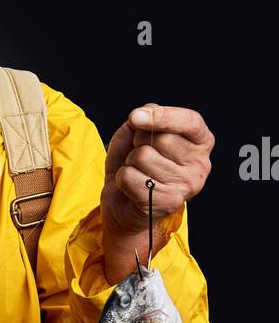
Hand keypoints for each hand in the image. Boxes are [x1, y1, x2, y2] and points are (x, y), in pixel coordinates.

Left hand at [100, 103, 213, 280]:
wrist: (126, 206)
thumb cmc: (136, 166)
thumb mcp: (135, 135)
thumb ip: (140, 120)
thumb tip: (140, 117)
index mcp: (200, 142)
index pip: (190, 121)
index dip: (163, 116)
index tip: (136, 116)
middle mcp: (200, 164)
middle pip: (160, 137)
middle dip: (138, 142)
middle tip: (140, 157)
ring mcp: (186, 186)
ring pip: (142, 156)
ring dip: (130, 162)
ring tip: (138, 173)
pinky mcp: (168, 203)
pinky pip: (130, 177)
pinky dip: (122, 179)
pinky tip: (133, 188)